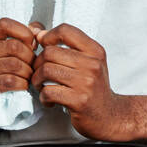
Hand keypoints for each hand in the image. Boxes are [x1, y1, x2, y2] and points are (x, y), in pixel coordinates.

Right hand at [0, 18, 43, 120]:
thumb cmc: (5, 74)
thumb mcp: (12, 52)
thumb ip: (26, 36)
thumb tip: (37, 30)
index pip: (4, 24)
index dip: (23, 32)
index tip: (31, 44)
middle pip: (14, 46)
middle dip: (30, 57)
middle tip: (32, 66)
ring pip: (15, 65)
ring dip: (28, 73)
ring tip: (28, 77)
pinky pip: (12, 81)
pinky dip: (23, 84)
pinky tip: (23, 86)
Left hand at [32, 23, 133, 140]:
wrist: (109, 115)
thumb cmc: (93, 87)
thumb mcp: (88, 62)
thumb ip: (65, 46)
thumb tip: (37, 32)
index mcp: (95, 51)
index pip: (66, 30)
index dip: (48, 36)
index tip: (44, 47)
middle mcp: (92, 64)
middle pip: (50, 52)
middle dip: (38, 63)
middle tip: (39, 74)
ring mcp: (86, 82)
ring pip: (46, 70)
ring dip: (37, 80)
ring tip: (41, 86)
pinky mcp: (79, 100)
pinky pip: (49, 92)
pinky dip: (43, 97)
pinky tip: (49, 100)